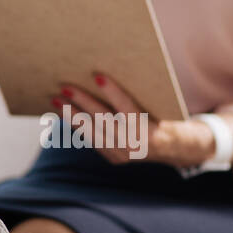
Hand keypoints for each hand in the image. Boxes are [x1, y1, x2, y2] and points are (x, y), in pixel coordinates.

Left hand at [52, 71, 215, 168]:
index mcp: (150, 129)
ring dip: (72, 116)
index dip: (112, 91)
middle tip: (64, 87)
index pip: (127, 108)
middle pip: (104, 120)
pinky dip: (78, 127)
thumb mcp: (158, 104)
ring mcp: (124, 154)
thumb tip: (106, 74)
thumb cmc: (164, 115)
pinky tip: (65, 114)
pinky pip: (93, 141)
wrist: (175, 147)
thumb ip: (138, 94)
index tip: (96, 75)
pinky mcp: (115, 159)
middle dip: (82, 102)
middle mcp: (136, 145)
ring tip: (56, 100)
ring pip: (94, 133)